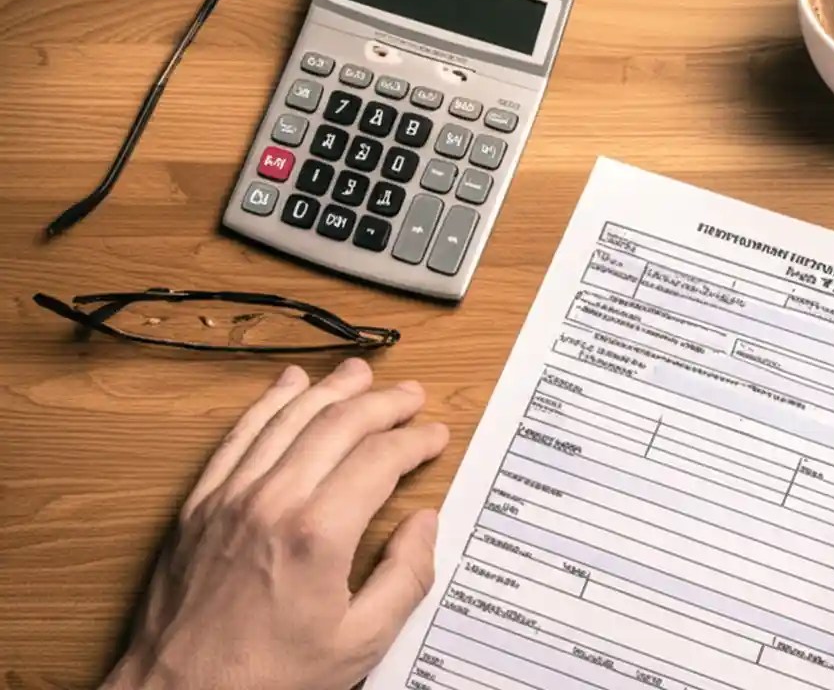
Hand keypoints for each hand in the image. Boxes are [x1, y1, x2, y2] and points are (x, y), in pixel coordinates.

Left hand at [100, 359, 448, 689]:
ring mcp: (230, 497)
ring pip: (288, 419)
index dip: (415, 440)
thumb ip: (404, 578)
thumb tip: (424, 524)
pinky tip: (288, 385)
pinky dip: (268, 404)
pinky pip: (238, 436)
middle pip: (338, 425)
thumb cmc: (269, 678)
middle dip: (382, 402)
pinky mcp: (199, 504)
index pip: (379, 459)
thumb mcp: (359, 643)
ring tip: (360, 372)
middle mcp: (273, 501)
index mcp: (319, 534)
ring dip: (329, 389)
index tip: (435, 435)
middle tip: (411, 393)